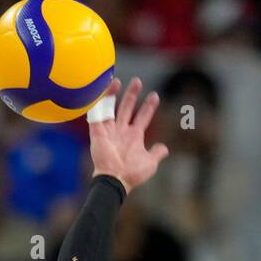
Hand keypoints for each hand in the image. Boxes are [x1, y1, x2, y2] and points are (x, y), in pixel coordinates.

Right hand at [88, 77, 168, 192]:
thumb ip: (156, 153)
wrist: (115, 179)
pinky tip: (98, 92)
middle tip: (138, 81)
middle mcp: (121, 131)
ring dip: (114, 95)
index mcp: (133, 137)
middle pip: (127, 108)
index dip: (148, 107)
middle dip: (132, 95)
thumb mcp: (150, 163)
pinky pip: (95, 115)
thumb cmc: (131, 174)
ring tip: (119, 81)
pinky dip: (96, 104)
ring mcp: (109, 131)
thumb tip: (164, 148)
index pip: (142, 117)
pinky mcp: (97, 133)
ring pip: (110, 108)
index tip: (155, 96)